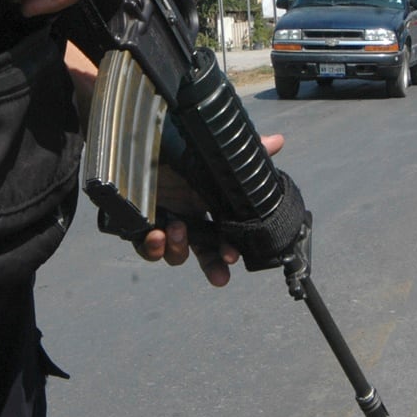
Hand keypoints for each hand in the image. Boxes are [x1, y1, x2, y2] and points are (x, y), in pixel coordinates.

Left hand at [135, 134, 285, 286]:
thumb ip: (244, 150)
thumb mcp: (210, 152)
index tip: (232, 257)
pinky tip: (156, 236)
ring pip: (175, 253)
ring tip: (177, 231)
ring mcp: (163, 223)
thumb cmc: (175, 147)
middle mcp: (186, 218)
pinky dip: (152, 248)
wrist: (139, 140)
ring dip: (179, 249)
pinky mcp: (140, 224)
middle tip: (220, 276)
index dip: (228, 251)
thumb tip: (277, 141)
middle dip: (213, 267)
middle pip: (202, 253)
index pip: (222, 236)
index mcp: (206, 205)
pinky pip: (145, 247)